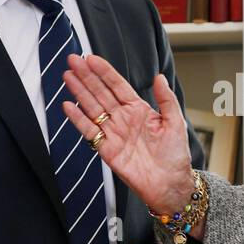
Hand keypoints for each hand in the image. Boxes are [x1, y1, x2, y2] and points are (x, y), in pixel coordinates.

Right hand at [62, 54, 195, 214]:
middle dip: (87, 76)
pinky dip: (78, 119)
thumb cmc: (175, 155)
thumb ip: (166, 99)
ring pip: (92, 108)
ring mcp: (113, 133)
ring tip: (67, 76)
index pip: (118, 85)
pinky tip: (68, 106)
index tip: (91, 58)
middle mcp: (123, 119)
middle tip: (72, 60)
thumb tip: (159, 76)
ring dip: (79, 92)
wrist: (170, 184)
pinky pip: (90, 131)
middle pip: (101, 93)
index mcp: (139, 110)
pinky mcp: (106, 149)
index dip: (104, 71)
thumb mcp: (175, 123)